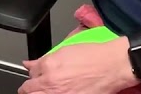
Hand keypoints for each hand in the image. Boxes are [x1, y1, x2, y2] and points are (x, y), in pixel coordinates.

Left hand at [18, 40, 136, 93]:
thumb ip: (43, 61)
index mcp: (48, 67)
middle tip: (34, 87)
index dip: (33, 75)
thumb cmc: (93, 56)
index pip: (30, 74)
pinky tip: (60, 92)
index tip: (36, 76)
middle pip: (28, 90)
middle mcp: (51, 84)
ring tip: (46, 90)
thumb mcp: (64, 51)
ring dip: (38, 93)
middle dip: (29, 88)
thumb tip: (30, 64)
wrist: (112, 66)